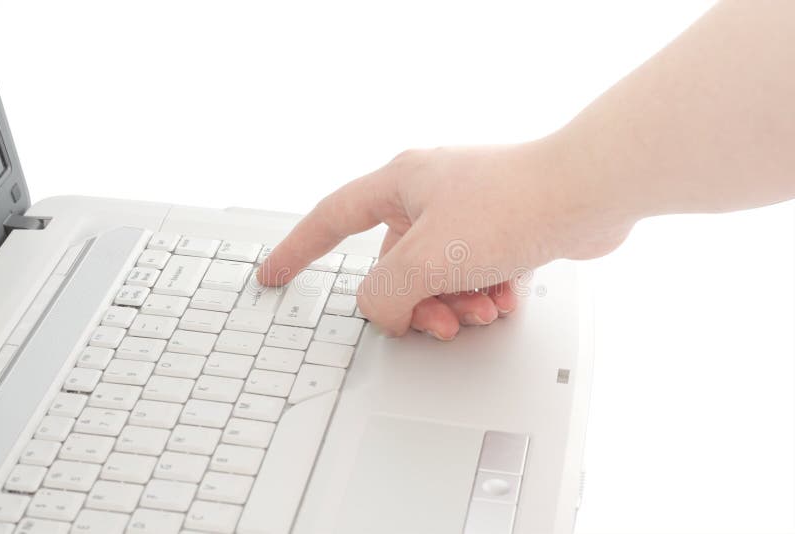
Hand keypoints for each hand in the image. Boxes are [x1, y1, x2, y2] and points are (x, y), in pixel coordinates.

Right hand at [258, 138, 634, 338]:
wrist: (591, 191)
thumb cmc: (514, 204)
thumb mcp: (427, 258)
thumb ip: (385, 293)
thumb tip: (382, 311)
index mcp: (400, 183)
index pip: (330, 219)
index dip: (297, 251)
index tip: (274, 274)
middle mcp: (430, 194)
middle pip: (394, 265)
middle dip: (415, 302)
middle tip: (438, 323)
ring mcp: (467, 211)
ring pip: (437, 275)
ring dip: (455, 302)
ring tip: (482, 308)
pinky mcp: (501, 229)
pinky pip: (473, 274)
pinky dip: (483, 294)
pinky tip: (504, 297)